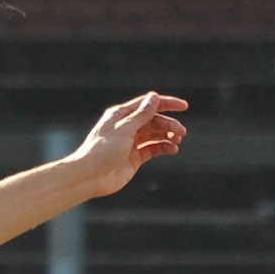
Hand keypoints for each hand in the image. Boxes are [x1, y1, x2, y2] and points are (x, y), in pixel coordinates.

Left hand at [71, 92, 187, 196]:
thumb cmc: (102, 150)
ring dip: (168, 135)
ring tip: (178, 140)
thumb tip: (154, 97)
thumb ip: (141, 115)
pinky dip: (164, 147)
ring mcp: (131, 142)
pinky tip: (173, 149)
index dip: (166, 104)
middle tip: (181, 132)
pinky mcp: (135, 157)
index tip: (184, 106)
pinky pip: (153, 149)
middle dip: (169, 124)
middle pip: (154, 120)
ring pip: (155, 134)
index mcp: (121, 115)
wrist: (90, 177)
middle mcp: (127, 127)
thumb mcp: (124, 129)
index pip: (148, 104)